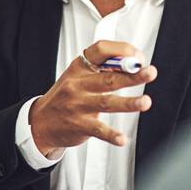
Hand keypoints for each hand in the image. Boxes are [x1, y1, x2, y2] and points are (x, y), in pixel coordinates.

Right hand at [27, 40, 156, 156]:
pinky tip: (122, 138)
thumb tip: (134, 65)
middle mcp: (78, 85)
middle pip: (109, 78)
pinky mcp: (79, 125)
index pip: (100, 51)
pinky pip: (99, 130)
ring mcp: (78, 106)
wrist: (40, 122)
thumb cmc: (65, 97)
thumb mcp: (77, 77)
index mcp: (79, 68)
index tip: (137, 57)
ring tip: (145, 102)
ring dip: (128, 103)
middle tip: (150, 73)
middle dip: (132, 75)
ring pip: (107, 103)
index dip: (121, 51)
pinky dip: (112, 135)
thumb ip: (102, 70)